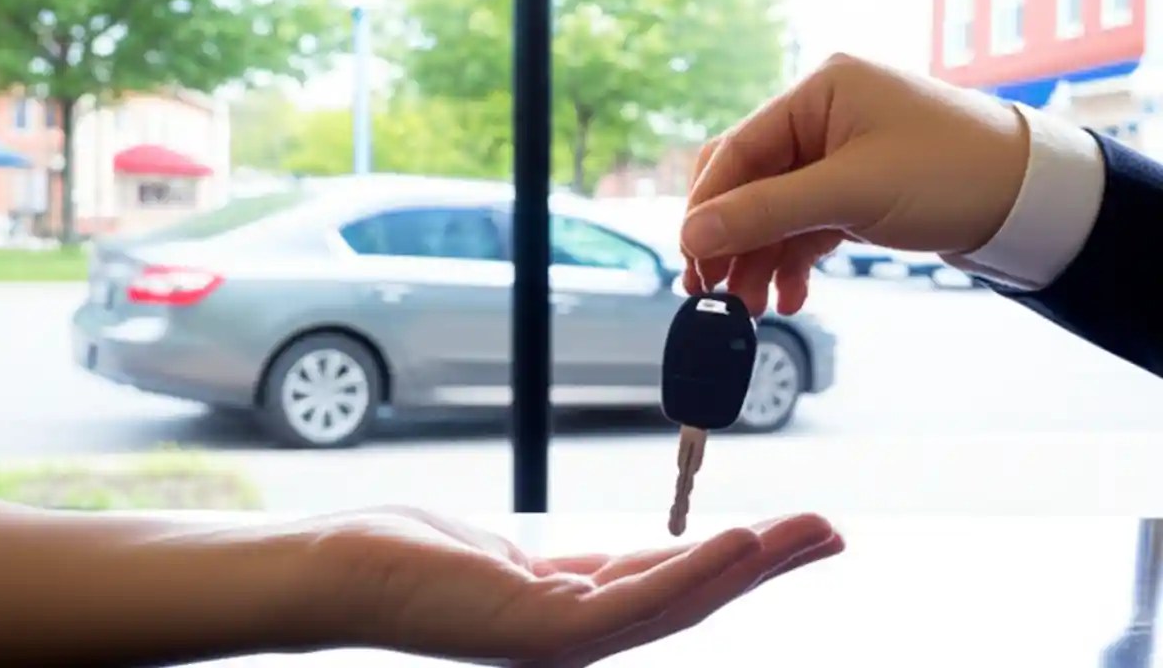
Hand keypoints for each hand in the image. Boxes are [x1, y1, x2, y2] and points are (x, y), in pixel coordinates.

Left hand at [281, 506, 842, 664]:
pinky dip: (698, 570)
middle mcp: (580, 635)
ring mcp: (565, 640)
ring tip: (813, 532)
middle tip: (833, 532)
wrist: (339, 570)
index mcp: (574, 612)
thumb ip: (564, 568)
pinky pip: (638, 601)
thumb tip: (603, 561)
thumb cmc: (410, 558)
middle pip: (692, 596)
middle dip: (767, 565)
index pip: (671, 584)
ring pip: (681, 601)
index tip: (788, 532)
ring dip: (754, 565)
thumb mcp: (507, 556)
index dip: (736, 561)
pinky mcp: (544, 631)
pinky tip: (744, 543)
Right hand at [679, 53, 1029, 314]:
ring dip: (758, 260)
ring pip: (773, 212)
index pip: (737, 150)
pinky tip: (790, 298)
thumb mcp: (850, 194)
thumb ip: (764, 214)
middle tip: (710, 289)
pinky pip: (804, 227)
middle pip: (748, 183)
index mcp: (818, 92)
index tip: (690, 256)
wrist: (1033, 201)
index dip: (707, 207)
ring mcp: (839, 156)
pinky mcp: (856, 192)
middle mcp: (823, 118)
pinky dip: (791, 263)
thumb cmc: (953, 174)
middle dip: (729, 239)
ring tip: (752, 308)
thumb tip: (692, 237)